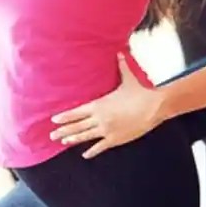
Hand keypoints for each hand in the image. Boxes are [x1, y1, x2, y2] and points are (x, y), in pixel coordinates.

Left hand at [48, 53, 165, 158]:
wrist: (153, 108)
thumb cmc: (139, 93)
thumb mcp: (128, 79)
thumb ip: (121, 66)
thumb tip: (119, 52)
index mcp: (99, 105)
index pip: (77, 112)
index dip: (65, 116)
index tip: (54, 119)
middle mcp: (99, 118)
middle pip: (78, 126)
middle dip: (64, 130)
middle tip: (52, 135)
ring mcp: (107, 130)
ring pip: (86, 136)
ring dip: (73, 139)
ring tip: (63, 142)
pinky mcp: (116, 139)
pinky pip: (100, 146)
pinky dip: (92, 151)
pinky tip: (85, 155)